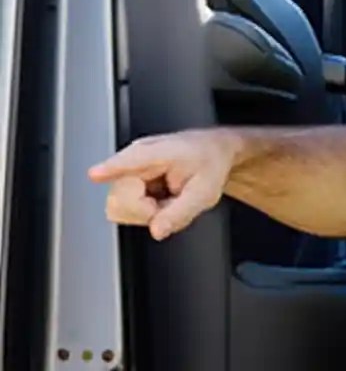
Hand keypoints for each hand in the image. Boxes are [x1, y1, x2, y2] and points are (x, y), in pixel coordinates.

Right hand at [87, 129, 239, 240]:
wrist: (213, 152)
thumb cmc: (210, 164)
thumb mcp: (204, 193)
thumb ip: (180, 213)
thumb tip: (156, 230)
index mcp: (156, 153)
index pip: (129, 161)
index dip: (110, 169)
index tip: (95, 174)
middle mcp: (135, 158)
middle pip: (120, 199)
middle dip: (143, 212)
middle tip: (169, 204)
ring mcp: (128, 169)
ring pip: (120, 207)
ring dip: (145, 212)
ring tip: (168, 199)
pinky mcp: (126, 179)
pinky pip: (126, 207)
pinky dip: (145, 210)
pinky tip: (161, 199)